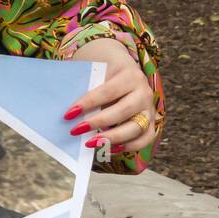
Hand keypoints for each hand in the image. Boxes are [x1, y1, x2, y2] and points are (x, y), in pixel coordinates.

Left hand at [65, 37, 157, 155]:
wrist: (121, 68)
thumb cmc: (101, 70)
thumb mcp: (93, 70)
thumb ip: (84, 85)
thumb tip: (69, 110)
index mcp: (129, 74)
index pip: (108, 91)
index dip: (88, 103)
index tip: (68, 114)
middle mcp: (143, 91)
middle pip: (123, 111)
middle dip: (98, 122)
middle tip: (75, 130)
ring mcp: (148, 108)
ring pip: (137, 128)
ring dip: (112, 138)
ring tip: (90, 143)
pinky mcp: (150, 122)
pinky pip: (145, 138)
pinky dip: (129, 146)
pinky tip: (108, 149)